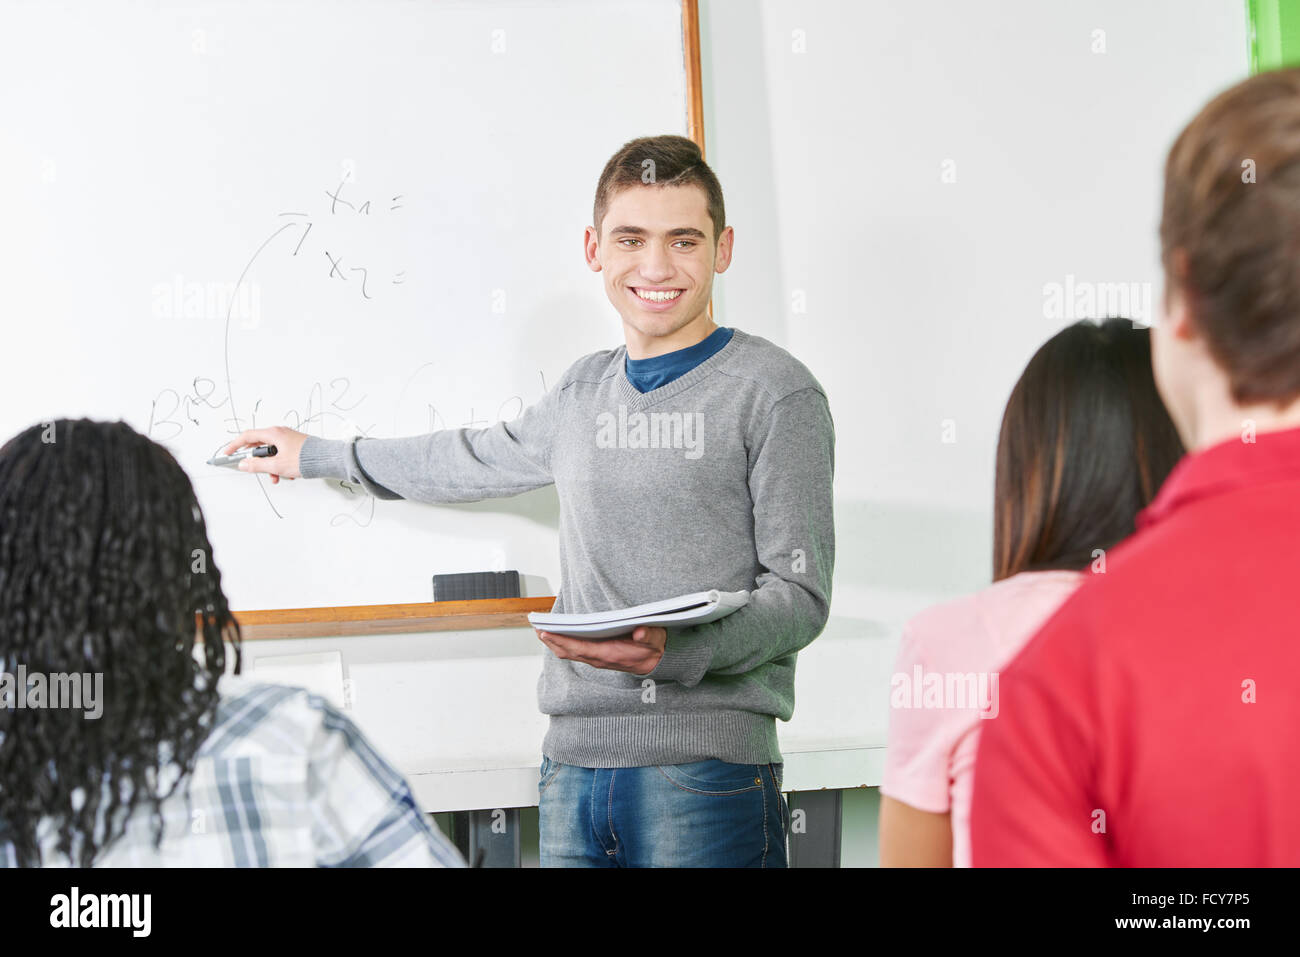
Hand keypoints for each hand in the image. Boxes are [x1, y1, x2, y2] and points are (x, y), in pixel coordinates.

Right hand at [220, 427, 308, 484]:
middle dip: (259, 462)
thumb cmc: (307, 458)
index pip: (247, 436)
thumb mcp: (277, 465)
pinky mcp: (296, 445)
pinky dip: (281, 464)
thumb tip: (244, 464)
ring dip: (271, 466)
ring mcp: (288, 439)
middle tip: (259, 471)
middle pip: (260, 446)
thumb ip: (258, 465)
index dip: (235, 445)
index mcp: (273, 433)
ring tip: (278, 477)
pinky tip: (289, 473)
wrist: (328, 458)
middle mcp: (280, 433)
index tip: (228, 452)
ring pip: (272, 453)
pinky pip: (282, 454)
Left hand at [536, 626, 666, 674]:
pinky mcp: (598, 657)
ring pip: (570, 653)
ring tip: (541, 630)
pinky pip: (576, 652)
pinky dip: (563, 645)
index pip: (580, 648)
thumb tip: (639, 632)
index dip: (561, 641)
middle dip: (552, 641)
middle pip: (569, 652)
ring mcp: (598, 659)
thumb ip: (648, 635)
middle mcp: (600, 659)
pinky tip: (557, 636)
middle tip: (535, 628)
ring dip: (555, 643)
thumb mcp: (656, 640)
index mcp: (610, 654)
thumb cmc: (655, 649)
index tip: (546, 633)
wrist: (660, 664)